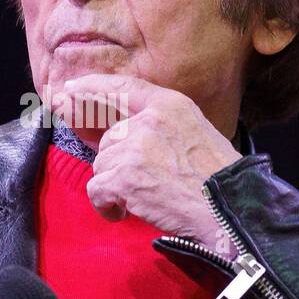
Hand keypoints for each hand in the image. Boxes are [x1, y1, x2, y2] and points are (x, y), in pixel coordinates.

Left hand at [61, 73, 242, 241]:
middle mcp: (150, 121)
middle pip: (110, 139)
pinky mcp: (124, 178)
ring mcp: (135, 148)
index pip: (122, 87)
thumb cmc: (218, 179)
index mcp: (170, 105)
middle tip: (144, 183)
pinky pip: (97, 190)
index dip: (92, 86)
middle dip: (118, 164)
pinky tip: (126, 212)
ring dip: (115, 186)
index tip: (70, 88)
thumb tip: (125, 132)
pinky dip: (107, 206)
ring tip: (143, 199)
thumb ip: (162, 125)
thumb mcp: (196, 132)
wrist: (228, 211)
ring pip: (101, 165)